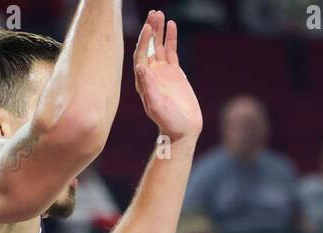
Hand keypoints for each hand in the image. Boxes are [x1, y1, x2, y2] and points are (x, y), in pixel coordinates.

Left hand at [133, 10, 202, 143]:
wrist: (183, 130)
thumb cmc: (168, 122)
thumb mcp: (156, 105)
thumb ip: (148, 87)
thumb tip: (140, 66)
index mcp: (142, 80)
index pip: (141, 55)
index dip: (144, 41)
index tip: (148, 28)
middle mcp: (150, 73)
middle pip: (149, 46)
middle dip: (150, 30)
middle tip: (154, 13)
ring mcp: (162, 72)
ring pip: (160, 46)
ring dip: (159, 31)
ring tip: (161, 14)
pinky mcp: (174, 72)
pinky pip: (171, 51)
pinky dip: (171, 38)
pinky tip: (172, 25)